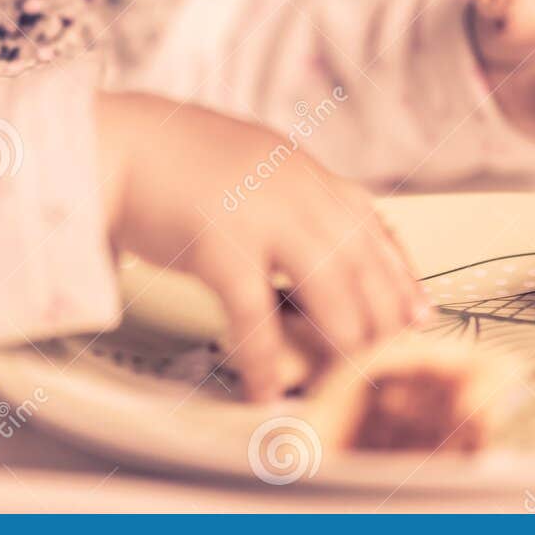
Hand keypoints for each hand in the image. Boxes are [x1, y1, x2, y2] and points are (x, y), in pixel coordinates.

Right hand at [95, 91, 431, 400]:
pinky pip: (255, 316)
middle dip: (382, 319)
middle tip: (391, 362)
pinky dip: (262, 360)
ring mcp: (262, 216)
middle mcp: (295, 189)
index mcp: (301, 169)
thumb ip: (282, 194)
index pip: (370, 223)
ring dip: (342, 343)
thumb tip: (304, 246)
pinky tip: (263, 390)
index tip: (420, 310)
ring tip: (347, 383)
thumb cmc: (167, 160)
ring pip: (329, 290)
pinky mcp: (221, 245)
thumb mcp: (246, 161)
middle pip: (361, 263)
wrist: (114, 144)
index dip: (400, 272)